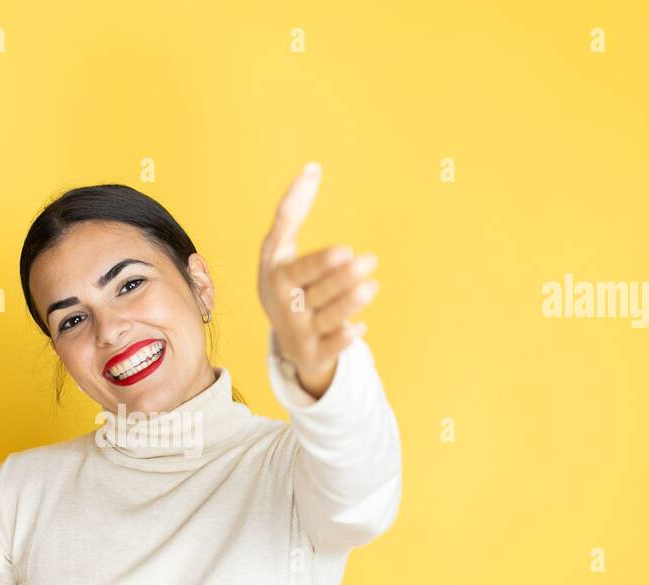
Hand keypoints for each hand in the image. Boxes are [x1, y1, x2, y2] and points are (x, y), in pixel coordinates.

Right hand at [257, 162, 378, 398]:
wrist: (283, 333)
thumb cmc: (286, 280)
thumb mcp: (280, 247)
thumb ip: (292, 210)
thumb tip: (313, 168)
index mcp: (277, 276)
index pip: (299, 269)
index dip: (320, 263)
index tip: (345, 250)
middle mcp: (284, 305)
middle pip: (316, 293)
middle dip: (341, 279)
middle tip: (368, 261)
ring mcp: (299, 331)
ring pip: (326, 319)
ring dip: (348, 305)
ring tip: (371, 285)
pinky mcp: (313, 353)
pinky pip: (329, 348)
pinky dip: (343, 340)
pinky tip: (360, 329)